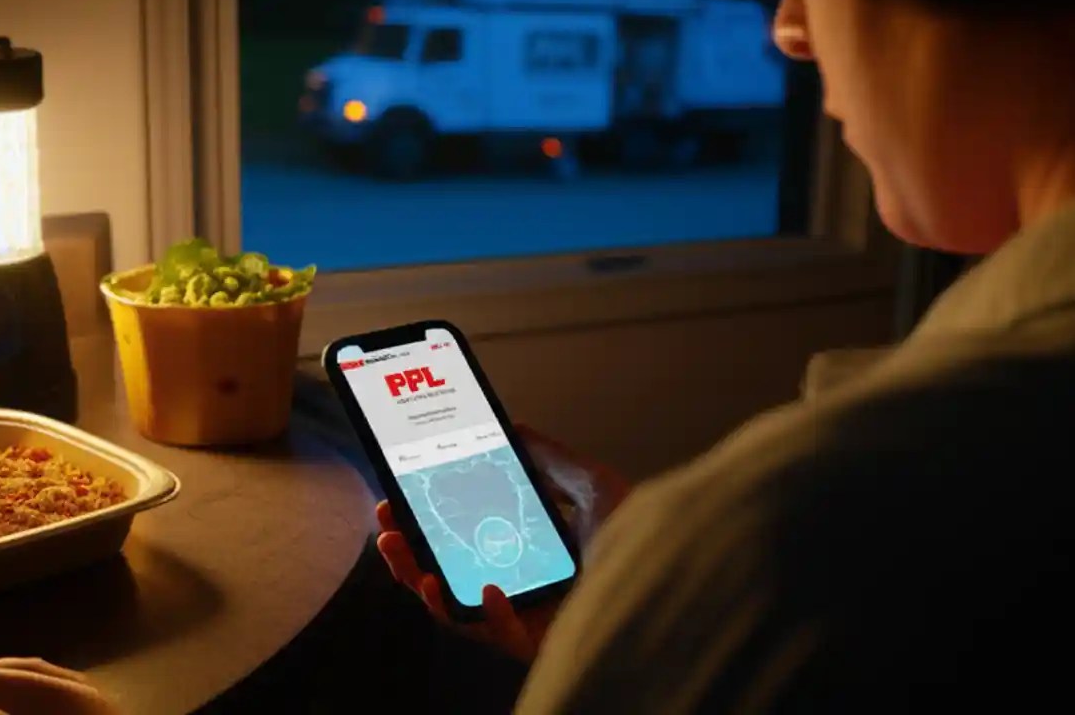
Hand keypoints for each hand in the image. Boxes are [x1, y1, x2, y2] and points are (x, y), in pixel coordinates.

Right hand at [376, 424, 630, 662]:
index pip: (460, 544)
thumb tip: (515, 428)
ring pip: (462, 615)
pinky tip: (488, 589)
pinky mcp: (546, 646)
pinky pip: (506, 637)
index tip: (396, 500)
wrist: (689, 570)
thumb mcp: (595, 484)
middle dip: (407, 558)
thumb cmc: (649, 536)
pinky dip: (490, 616)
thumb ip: (554, 458)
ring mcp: (531, 621)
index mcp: (526, 554)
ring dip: (428, 590)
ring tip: (414, 565)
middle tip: (385, 530)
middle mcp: (523, 590)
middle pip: (448, 580)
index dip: (422, 526)